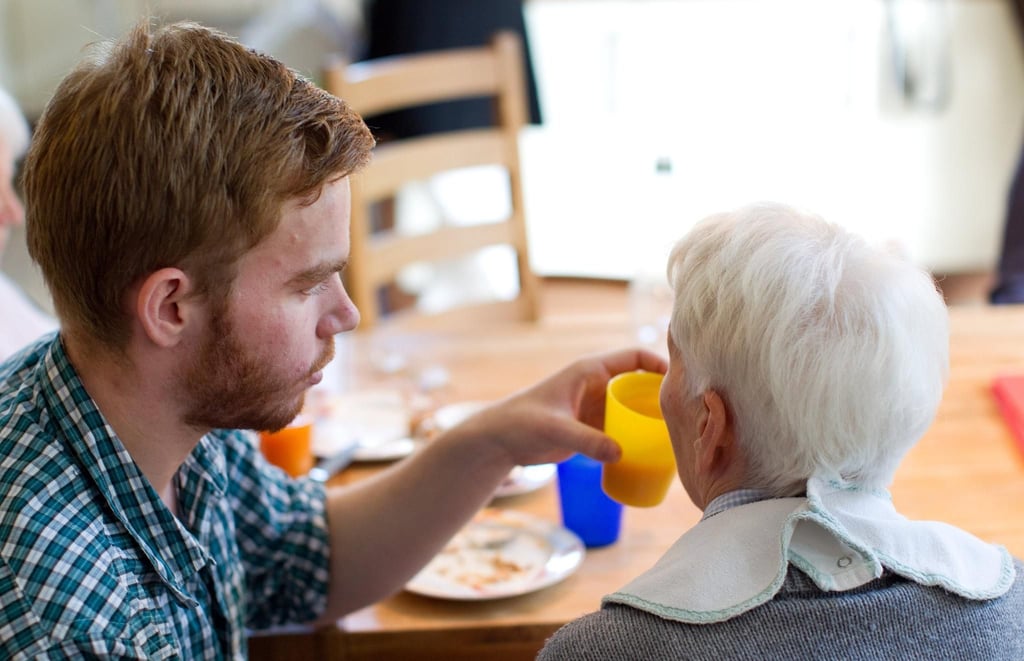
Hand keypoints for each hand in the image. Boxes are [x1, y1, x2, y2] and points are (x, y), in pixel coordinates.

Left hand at [449, 348, 667, 467]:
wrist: (500, 440)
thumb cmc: (521, 423)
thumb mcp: (554, 429)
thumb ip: (586, 441)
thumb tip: (620, 453)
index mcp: (589, 371)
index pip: (633, 358)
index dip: (658, 363)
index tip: (682, 379)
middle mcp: (597, 385)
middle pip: (639, 384)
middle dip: (662, 395)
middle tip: (688, 414)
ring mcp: (596, 406)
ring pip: (634, 408)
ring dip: (652, 418)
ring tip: (678, 435)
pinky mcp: (592, 427)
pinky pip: (623, 428)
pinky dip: (638, 436)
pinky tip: (653, 452)